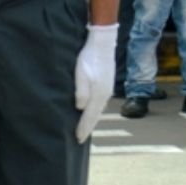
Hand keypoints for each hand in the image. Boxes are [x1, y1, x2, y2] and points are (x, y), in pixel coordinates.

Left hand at [74, 24, 116, 142]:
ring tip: (85, 128)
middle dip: (88, 127)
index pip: (89, 116)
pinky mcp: (106, 85)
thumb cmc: (88, 58)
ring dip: (92, 120)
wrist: (102, 45)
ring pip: (98, 110)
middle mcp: (105, 95)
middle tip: (80, 139)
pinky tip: (91, 112)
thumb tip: (79, 108)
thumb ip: (81, 92)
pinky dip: (95, 111)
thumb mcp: (80, 74)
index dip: (83, 128)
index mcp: (98, 94)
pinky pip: (100, 103)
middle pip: (95, 116)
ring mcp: (107, 90)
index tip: (78, 139)